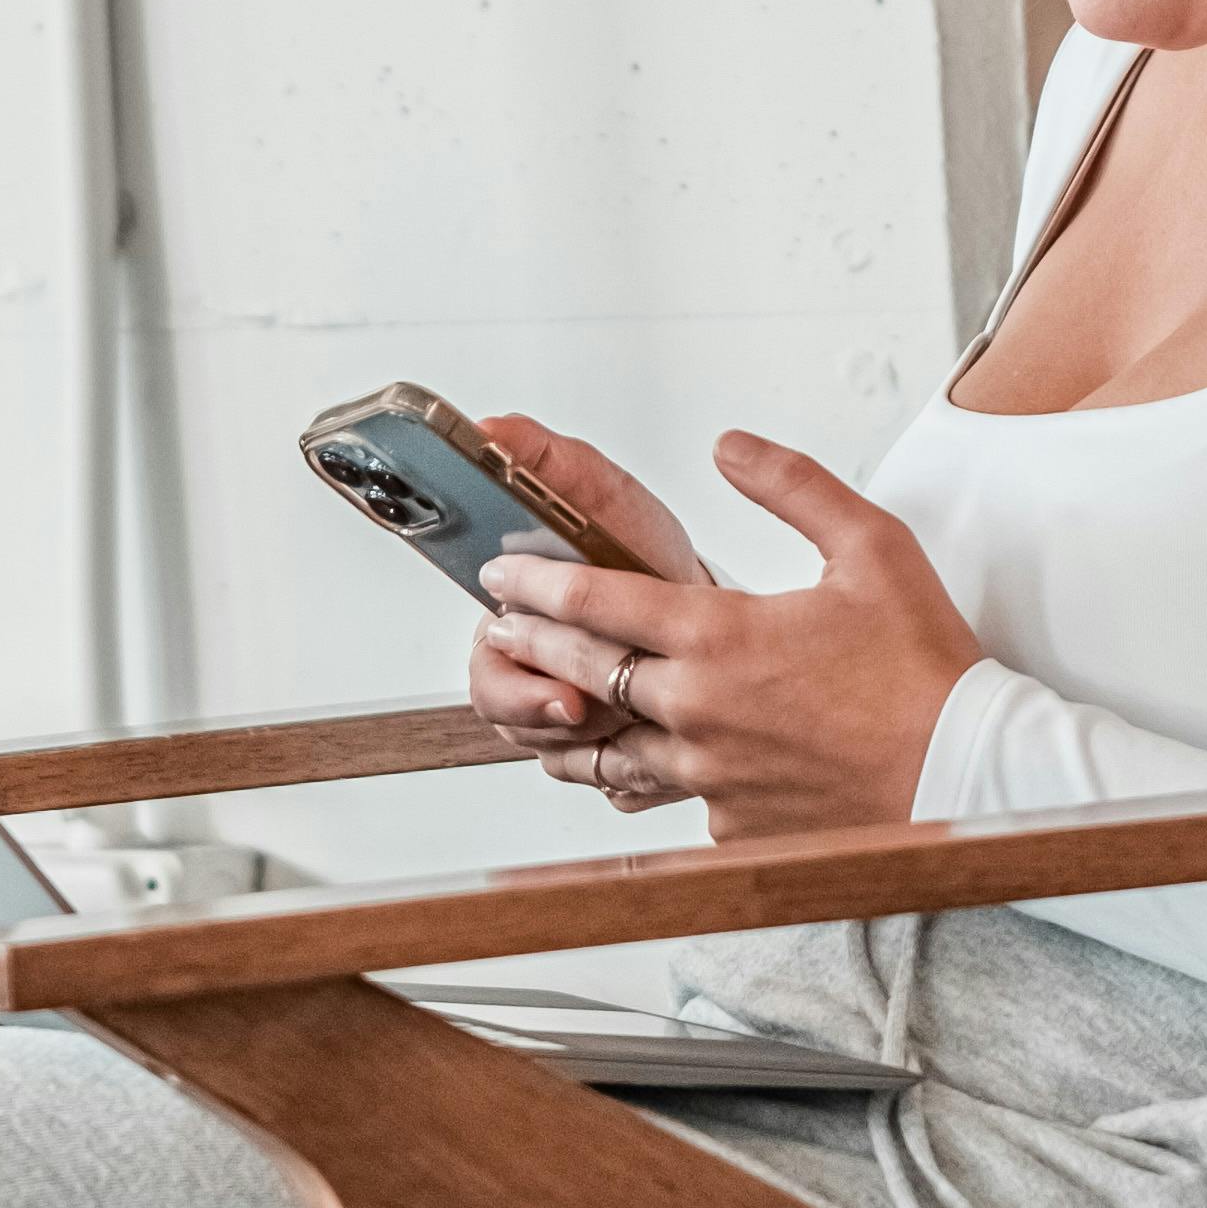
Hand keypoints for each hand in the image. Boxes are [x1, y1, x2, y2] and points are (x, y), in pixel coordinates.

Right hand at [460, 419, 706, 767]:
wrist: (719, 615)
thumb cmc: (650, 560)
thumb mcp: (604, 501)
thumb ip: (550, 464)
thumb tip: (491, 428)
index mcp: (520, 619)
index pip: (487, 666)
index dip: (512, 678)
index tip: (547, 669)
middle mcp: (534, 676)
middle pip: (517, 722)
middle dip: (559, 710)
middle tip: (594, 696)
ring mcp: (566, 721)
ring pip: (555, 754)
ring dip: (599, 737)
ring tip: (637, 706)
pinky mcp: (606, 759)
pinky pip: (603, 779)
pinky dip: (632, 763)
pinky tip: (656, 734)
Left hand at [484, 437, 981, 849]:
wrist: (969, 776)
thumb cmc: (926, 669)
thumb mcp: (872, 547)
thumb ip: (793, 486)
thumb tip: (731, 447)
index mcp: (723, 637)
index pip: (598, 604)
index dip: (538, 585)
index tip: (503, 576)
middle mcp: (701, 711)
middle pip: (586, 674)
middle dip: (532, 647)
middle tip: (500, 633)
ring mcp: (711, 779)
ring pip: (611, 753)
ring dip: (573, 724)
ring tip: (546, 710)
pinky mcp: (733, 827)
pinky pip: (676, 802)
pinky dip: (659, 781)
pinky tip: (648, 770)